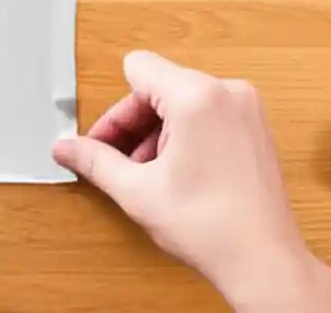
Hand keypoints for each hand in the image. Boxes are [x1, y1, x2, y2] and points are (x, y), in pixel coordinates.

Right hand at [53, 51, 330, 312]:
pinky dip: (184, 136)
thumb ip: (95, 162)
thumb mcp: (138, 192)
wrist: (264, 261)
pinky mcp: (255, 127)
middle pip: (159, 86)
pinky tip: (174, 173)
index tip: (103, 142)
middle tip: (117, 162)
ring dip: (157, 134)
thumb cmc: (214, 228)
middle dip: (133, 125)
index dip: (114, 110)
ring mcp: (246, 109)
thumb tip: (66, 148)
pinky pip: (206, 114)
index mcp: (198, 97)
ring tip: (147, 175)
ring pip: (182, 102)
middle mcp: (228, 93)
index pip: (138, 69)